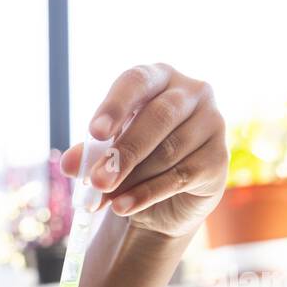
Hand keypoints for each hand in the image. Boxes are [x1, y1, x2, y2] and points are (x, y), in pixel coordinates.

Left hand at [61, 63, 227, 238]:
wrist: (164, 201)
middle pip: (158, 116)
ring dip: (131, 178)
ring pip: (169, 150)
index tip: (95, 132)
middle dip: (123, 152)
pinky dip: (146, 194)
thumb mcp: (106, 155)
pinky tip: (122, 207)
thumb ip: (89, 155)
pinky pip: (180, 176)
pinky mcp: (218, 159)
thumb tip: (68, 164)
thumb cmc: (134, 163)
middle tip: (96, 180)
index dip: (116, 105)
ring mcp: (212, 123)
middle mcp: (192, 93)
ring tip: (101, 201)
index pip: (137, 81)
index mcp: (159, 79)